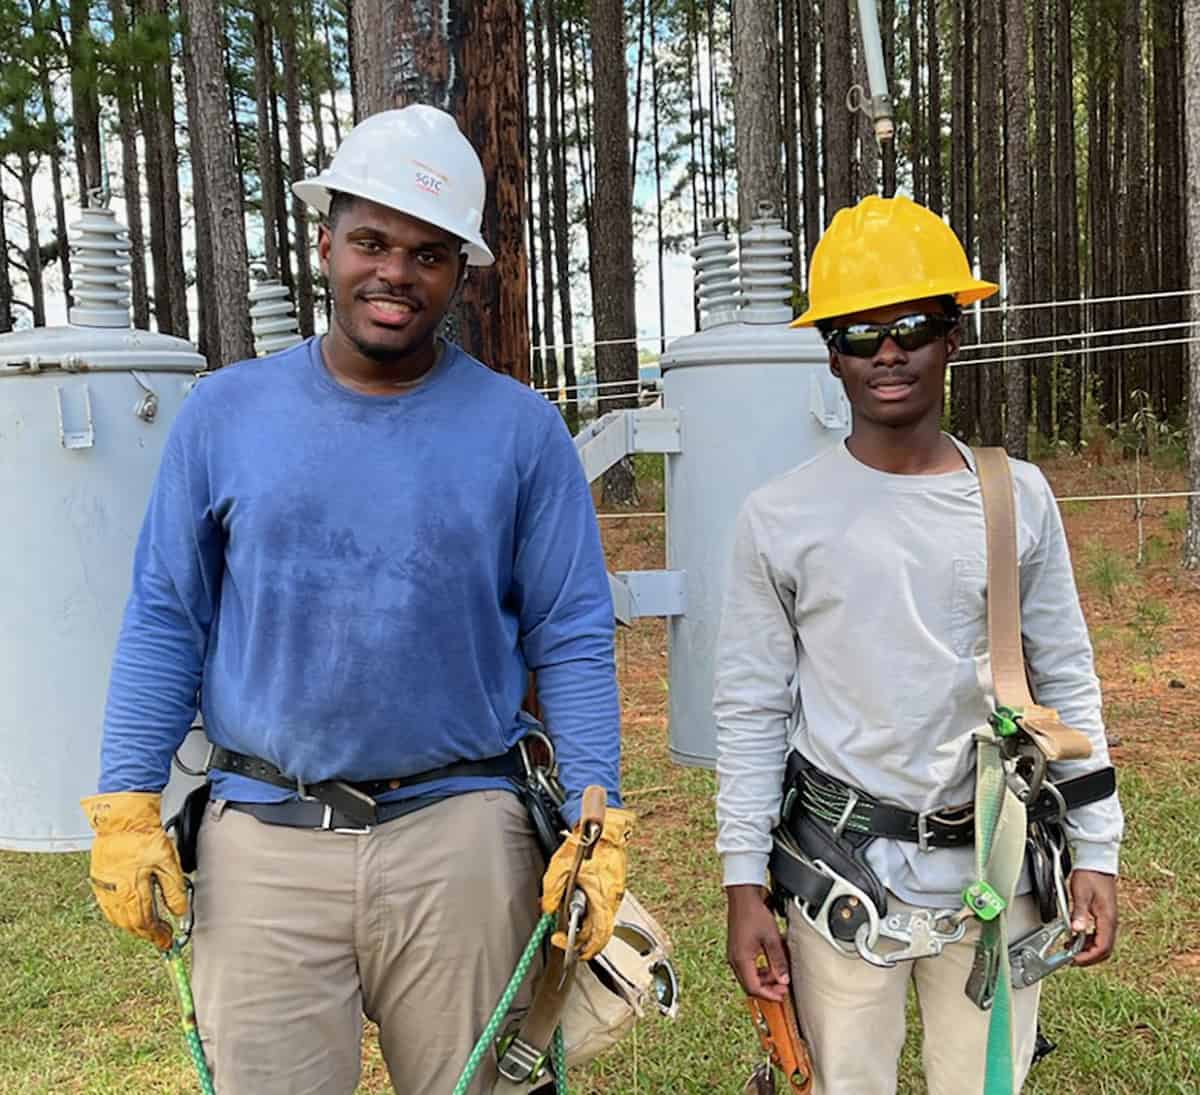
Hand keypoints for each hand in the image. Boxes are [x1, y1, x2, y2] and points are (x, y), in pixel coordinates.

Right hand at [81, 792, 188, 950]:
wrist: (123, 820)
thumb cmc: (144, 838)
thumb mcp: (168, 864)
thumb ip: (174, 891)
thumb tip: (179, 913)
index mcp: (132, 892)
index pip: (145, 924)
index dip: (157, 936)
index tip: (167, 942)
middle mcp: (115, 895)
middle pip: (130, 925)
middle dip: (147, 933)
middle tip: (160, 936)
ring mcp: (104, 888)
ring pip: (117, 918)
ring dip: (133, 926)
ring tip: (148, 926)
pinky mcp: (99, 880)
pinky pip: (108, 906)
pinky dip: (120, 915)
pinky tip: (128, 911)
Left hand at [541, 806, 633, 960]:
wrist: (606, 828)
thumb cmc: (587, 844)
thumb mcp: (560, 868)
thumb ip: (552, 891)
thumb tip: (548, 909)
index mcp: (602, 899)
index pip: (598, 938)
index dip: (581, 947)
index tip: (560, 940)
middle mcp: (612, 901)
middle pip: (598, 933)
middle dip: (579, 938)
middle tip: (562, 935)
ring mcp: (614, 894)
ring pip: (601, 921)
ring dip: (584, 925)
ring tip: (568, 918)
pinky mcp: (614, 887)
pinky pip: (603, 907)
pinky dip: (590, 912)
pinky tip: (579, 903)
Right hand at [727, 884, 790, 1000]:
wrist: (743, 895)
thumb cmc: (754, 912)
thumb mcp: (772, 938)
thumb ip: (778, 961)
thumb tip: (784, 979)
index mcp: (741, 959)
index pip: (753, 987)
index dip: (769, 994)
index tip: (782, 995)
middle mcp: (734, 958)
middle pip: (750, 984)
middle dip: (768, 988)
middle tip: (783, 986)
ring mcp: (735, 953)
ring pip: (750, 975)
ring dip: (765, 977)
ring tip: (780, 973)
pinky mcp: (738, 947)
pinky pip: (748, 965)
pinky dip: (761, 967)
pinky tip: (772, 960)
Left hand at [1068, 868, 1117, 966]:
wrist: (1096, 863)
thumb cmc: (1090, 876)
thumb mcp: (1081, 894)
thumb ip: (1079, 913)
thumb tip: (1076, 931)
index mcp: (1108, 919)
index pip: (1102, 947)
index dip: (1089, 957)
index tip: (1074, 960)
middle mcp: (1111, 922)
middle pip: (1104, 949)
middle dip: (1088, 957)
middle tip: (1071, 959)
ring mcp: (1108, 920)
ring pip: (1101, 943)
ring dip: (1087, 950)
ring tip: (1070, 949)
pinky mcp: (1103, 916)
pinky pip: (1098, 935)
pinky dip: (1088, 941)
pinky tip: (1076, 938)